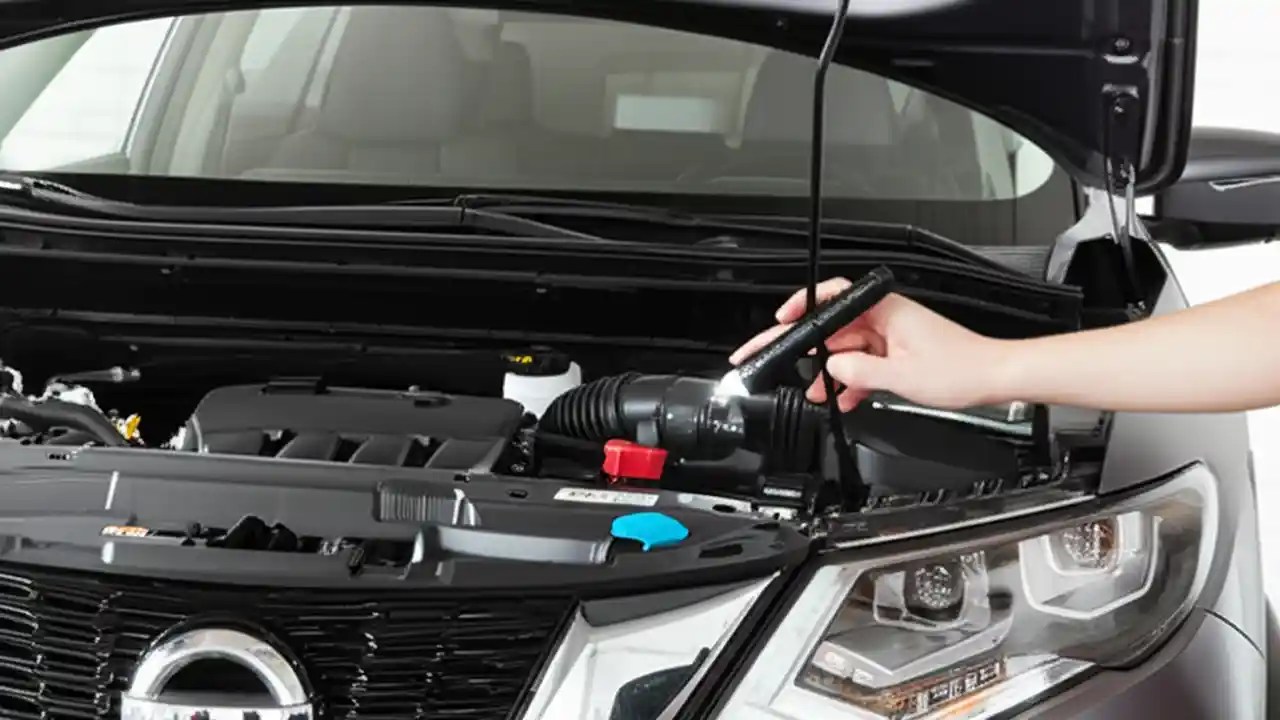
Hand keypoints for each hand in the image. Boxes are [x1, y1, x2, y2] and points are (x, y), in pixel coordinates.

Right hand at [730, 278, 1008, 410]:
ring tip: (816, 392)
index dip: (802, 306)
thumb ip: (859, 372)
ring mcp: (892, 335)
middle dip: (811, 351)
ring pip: (848, 349)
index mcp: (885, 310)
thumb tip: (830, 368)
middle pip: (835, 327)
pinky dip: (853, 380)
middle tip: (784, 363)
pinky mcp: (898, 352)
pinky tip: (844, 398)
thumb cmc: (962, 368)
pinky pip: (865, 362)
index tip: (781, 321)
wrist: (995, 377)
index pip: (833, 297)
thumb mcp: (902, 376)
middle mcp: (886, 317)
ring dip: (832, 373)